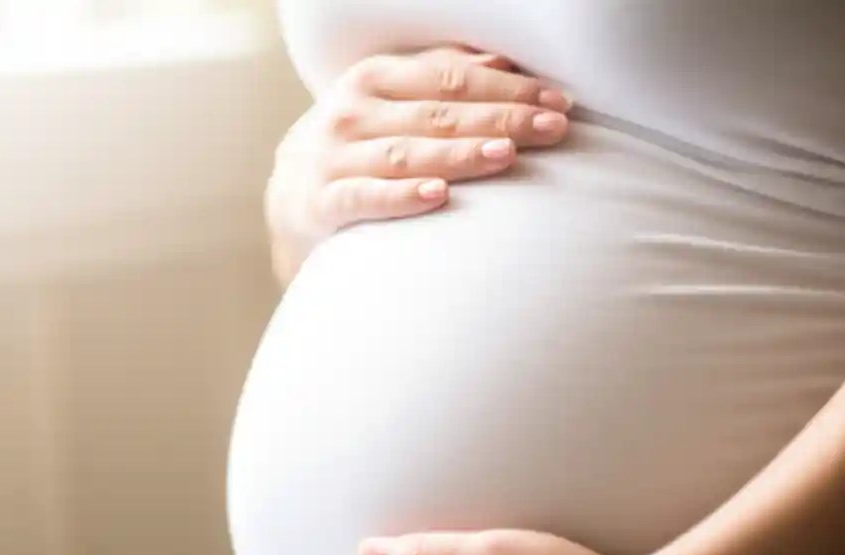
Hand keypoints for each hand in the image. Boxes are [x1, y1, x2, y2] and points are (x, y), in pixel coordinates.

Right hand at [265, 47, 573, 283]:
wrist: (288, 202)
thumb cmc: (355, 147)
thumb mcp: (386, 104)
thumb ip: (437, 79)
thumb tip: (503, 62)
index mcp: (372, 79)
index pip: (449, 79)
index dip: (505, 88)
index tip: (557, 101)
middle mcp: (351, 113)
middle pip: (436, 114)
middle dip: (499, 119)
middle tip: (553, 128)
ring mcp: (333, 158)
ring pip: (406, 154)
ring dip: (458, 154)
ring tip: (506, 155)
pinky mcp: (321, 203)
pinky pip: (366, 198)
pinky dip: (402, 197)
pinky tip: (439, 196)